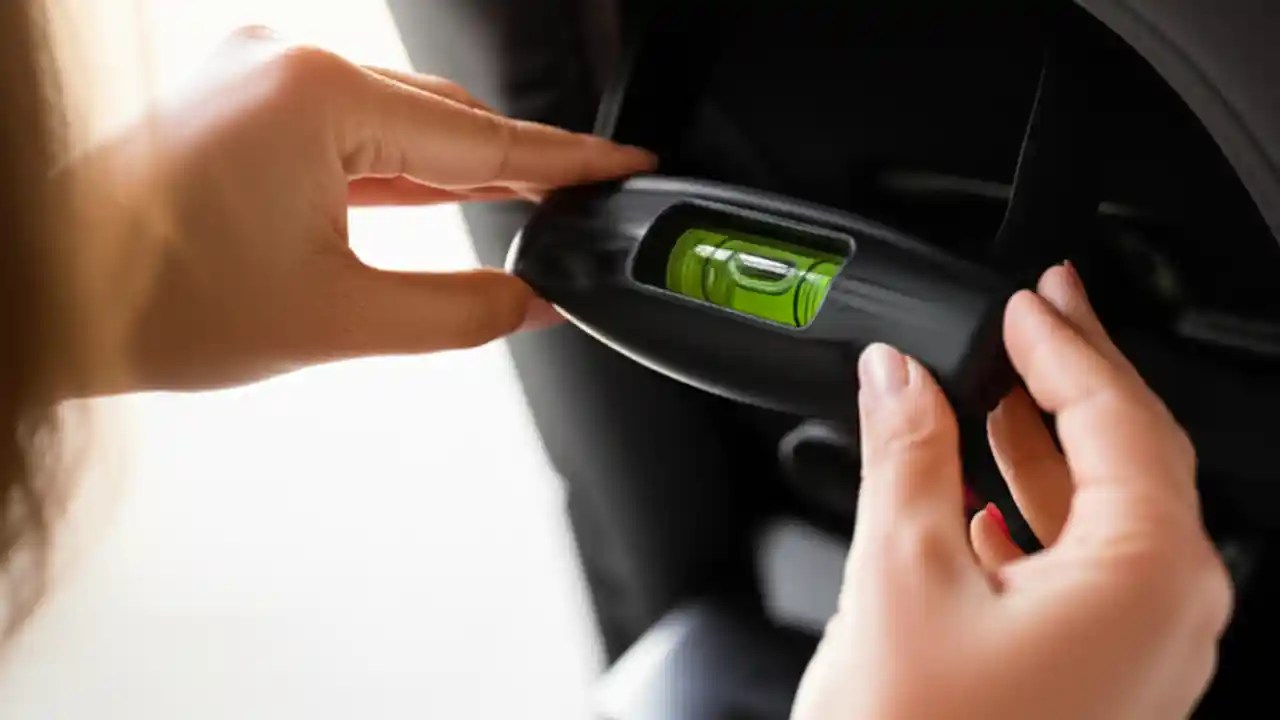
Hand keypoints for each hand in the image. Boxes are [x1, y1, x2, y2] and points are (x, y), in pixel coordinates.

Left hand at [71, 28, 653, 392]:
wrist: (41, 298)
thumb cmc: (148, 300)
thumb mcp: (334, 320)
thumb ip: (457, 310)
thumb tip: (532, 302)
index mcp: (317, 98)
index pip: (480, 136)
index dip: (566, 160)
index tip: (623, 165)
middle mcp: (287, 68)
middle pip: (444, 120)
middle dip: (518, 166)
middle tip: (587, 205)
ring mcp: (260, 82)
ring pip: (399, 124)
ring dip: (460, 171)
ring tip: (533, 206)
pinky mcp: (243, 108)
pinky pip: (351, 134)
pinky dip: (401, 172)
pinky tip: (449, 198)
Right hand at [791, 264, 1231, 719]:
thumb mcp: (899, 573)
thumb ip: (906, 452)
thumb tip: (897, 377)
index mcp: (1147, 575)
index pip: (1117, 417)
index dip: (1063, 346)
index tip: (1026, 301)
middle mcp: (1172, 618)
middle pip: (1135, 458)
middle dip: (1075, 381)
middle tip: (1037, 316)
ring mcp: (1145, 660)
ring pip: (1112, 518)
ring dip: (1051, 452)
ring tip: (995, 399)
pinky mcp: (1106, 686)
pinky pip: (1093, 575)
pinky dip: (1043, 523)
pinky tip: (990, 509)